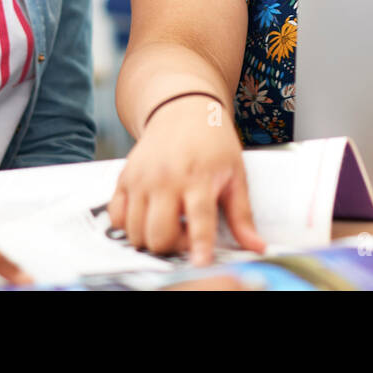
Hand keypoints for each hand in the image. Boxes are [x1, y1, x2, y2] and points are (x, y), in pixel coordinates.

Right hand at [107, 95, 265, 264]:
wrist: (182, 109)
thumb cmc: (213, 142)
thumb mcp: (236, 174)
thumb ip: (242, 215)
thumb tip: (256, 246)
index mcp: (198, 177)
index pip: (199, 219)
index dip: (199, 245)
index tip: (200, 263)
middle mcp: (165, 178)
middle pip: (159, 234)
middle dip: (173, 246)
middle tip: (186, 233)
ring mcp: (141, 178)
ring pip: (136, 232)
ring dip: (152, 238)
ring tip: (170, 222)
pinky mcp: (124, 178)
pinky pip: (116, 217)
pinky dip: (128, 226)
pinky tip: (147, 215)